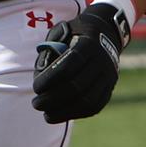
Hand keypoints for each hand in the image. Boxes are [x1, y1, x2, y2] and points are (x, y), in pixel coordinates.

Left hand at [30, 3, 128, 123]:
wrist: (106, 33)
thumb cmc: (75, 33)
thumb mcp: (62, 31)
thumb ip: (49, 50)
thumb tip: (39, 73)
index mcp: (88, 45)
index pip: (67, 67)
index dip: (49, 80)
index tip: (35, 88)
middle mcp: (101, 62)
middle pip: (77, 87)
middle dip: (53, 99)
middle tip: (36, 104)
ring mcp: (108, 77)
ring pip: (88, 101)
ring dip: (64, 112)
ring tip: (47, 115)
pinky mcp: (110, 88)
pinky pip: (95, 106)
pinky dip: (76, 113)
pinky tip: (60, 114)